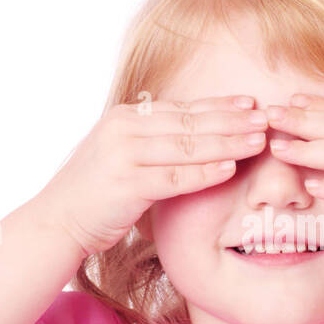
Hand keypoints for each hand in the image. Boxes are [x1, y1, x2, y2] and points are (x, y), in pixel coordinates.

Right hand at [34, 94, 268, 256]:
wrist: (56, 222)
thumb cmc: (95, 194)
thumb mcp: (123, 156)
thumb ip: (154, 143)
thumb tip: (195, 136)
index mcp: (126, 117)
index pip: (183, 108)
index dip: (220, 104)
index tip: (251, 102)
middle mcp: (124, 129)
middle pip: (190, 122)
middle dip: (233, 119)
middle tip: (267, 118)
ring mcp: (123, 155)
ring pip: (187, 146)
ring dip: (228, 142)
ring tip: (259, 141)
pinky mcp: (126, 184)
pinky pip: (174, 177)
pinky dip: (204, 173)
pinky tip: (231, 169)